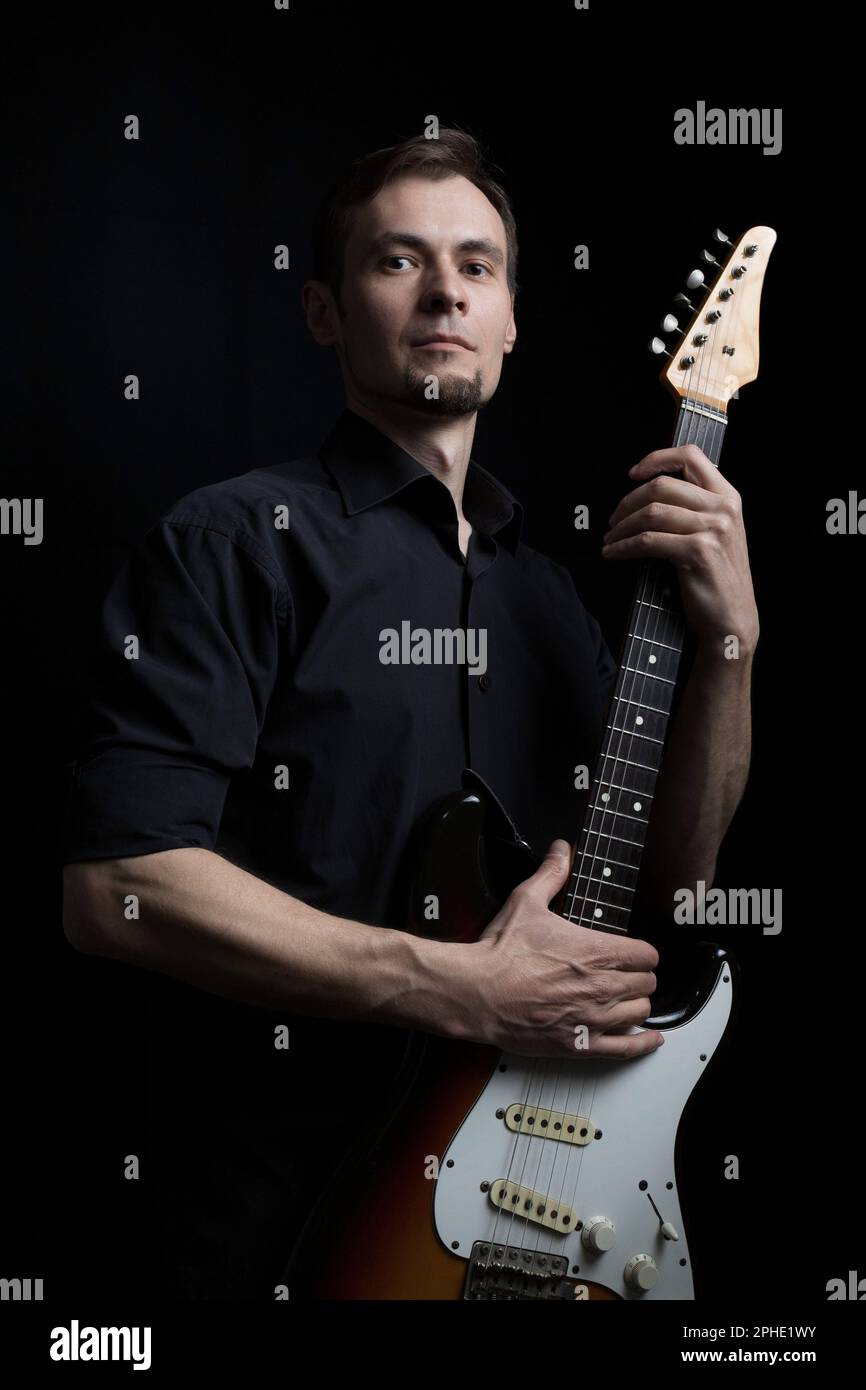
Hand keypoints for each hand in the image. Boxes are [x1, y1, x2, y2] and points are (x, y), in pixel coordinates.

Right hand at [459, 839, 662, 1059]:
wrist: (477, 992)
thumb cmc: (502, 952)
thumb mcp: (526, 901)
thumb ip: (551, 873)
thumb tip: (561, 849)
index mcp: (597, 951)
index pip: (647, 954)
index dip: (641, 952)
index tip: (632, 953)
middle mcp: (602, 986)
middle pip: (647, 984)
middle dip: (639, 977)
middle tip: (624, 975)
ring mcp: (593, 1018)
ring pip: (640, 1012)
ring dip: (635, 1004)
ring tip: (623, 999)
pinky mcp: (580, 1044)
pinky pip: (626, 1048)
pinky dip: (642, 1044)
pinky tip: (650, 1038)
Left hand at [602, 444, 758, 657]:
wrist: (732, 619)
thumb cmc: (716, 578)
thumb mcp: (716, 533)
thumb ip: (694, 508)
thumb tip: (649, 492)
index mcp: (728, 496)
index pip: (691, 456)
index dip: (657, 459)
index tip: (633, 473)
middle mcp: (724, 507)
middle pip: (662, 485)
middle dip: (628, 502)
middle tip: (613, 519)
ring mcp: (714, 528)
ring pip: (651, 512)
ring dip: (621, 527)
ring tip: (610, 539)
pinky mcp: (698, 551)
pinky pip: (648, 540)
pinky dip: (623, 547)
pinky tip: (614, 553)